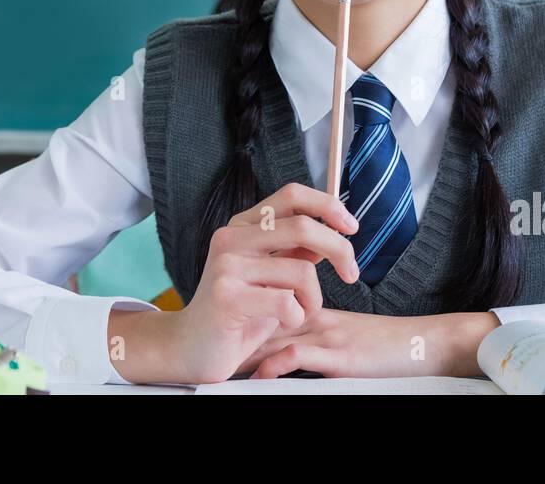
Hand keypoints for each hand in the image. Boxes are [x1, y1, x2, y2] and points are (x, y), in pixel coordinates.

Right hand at [165, 182, 360, 384]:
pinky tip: (281, 323)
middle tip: (351, 274)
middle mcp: (231, 238)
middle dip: (339, 249)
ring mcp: (226, 266)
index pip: (291, 196)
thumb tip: (335, 227)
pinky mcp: (226, 296)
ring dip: (314, 299)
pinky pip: (287, 302)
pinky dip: (297, 317)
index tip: (351, 227)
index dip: (327, 206)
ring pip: (301, 271)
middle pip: (303, 226)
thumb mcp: (270, 275)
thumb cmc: (238, 313)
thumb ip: (295, 250)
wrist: (193, 349)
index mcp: (242, 226)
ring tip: (299, 312)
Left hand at [234, 308, 503, 379]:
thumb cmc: (395, 347)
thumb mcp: (353, 338)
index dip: (250, 315)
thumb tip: (297, 352)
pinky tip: (258, 377)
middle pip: (268, 317)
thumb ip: (325, 337)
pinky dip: (276, 366)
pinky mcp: (340, 356)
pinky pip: (300, 357)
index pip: (276, 306)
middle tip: (211, 345)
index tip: (224, 328)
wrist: (430, 346)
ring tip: (222, 361)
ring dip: (248, 347)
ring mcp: (329, 336)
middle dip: (238, 330)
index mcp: (320, 315)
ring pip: (278, 332)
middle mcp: (319, 320)